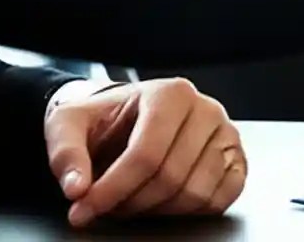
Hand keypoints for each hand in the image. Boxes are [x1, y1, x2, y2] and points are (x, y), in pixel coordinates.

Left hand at [45, 78, 246, 227]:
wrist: (130, 117)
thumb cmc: (105, 121)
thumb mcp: (69, 125)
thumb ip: (66, 153)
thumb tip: (77, 187)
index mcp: (170, 94)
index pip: (146, 153)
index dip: (112, 188)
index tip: (84, 208)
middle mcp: (206, 109)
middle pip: (171, 177)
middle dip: (131, 202)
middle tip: (107, 205)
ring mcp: (226, 134)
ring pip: (196, 193)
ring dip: (158, 210)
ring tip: (134, 199)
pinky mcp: (237, 157)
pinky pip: (223, 198)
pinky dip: (191, 210)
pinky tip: (166, 201)